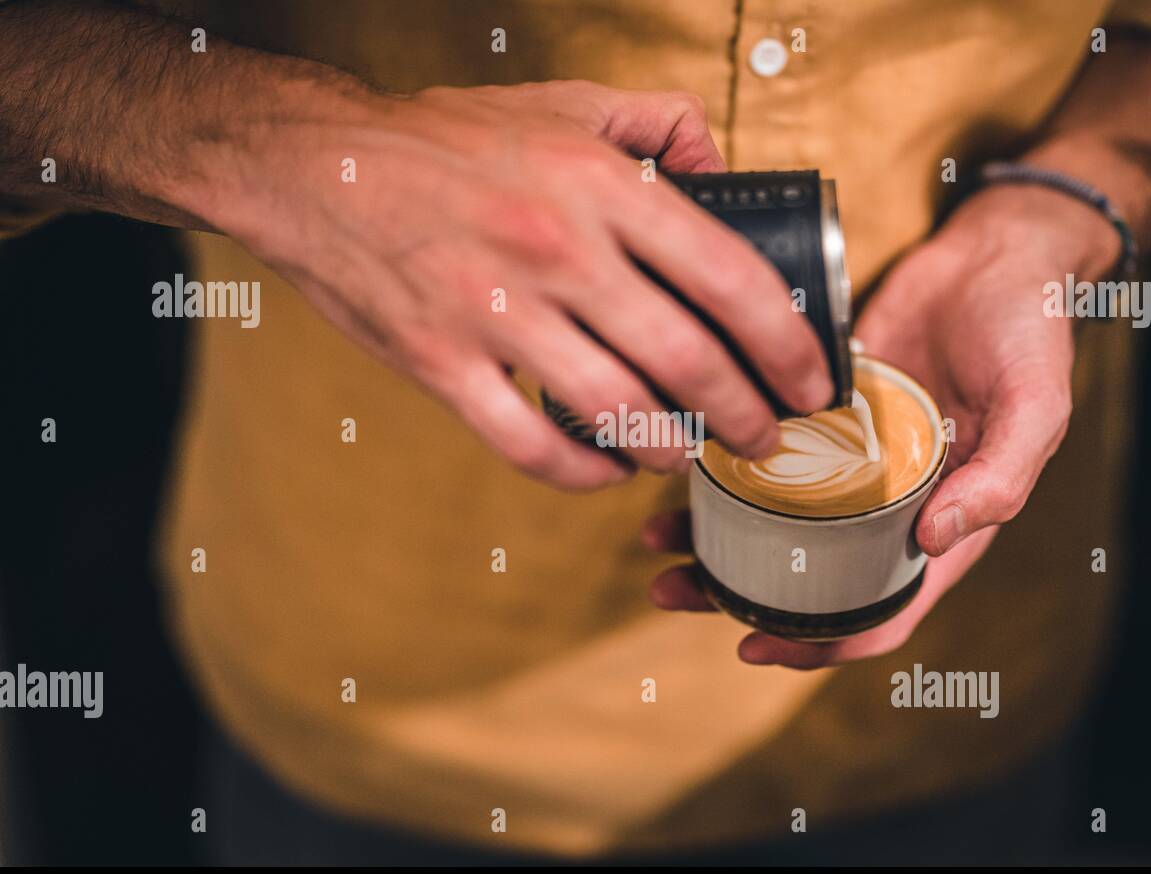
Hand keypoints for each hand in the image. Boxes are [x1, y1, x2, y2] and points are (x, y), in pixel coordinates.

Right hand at [168, 79, 832, 488]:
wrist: (320, 165)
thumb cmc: (449, 139)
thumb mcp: (564, 103)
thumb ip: (659, 124)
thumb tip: (724, 168)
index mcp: (601, 185)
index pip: (729, 276)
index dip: (785, 343)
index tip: (809, 379)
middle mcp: (558, 249)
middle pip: (686, 361)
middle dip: (746, 418)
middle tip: (766, 440)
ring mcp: (496, 312)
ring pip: (615, 411)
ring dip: (668, 450)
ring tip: (687, 455)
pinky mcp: (441, 363)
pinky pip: (529, 445)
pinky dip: (581, 473)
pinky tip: (606, 471)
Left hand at [647, 183, 1119, 666]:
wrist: (994, 253)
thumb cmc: (1029, 331)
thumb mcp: (1035, 404)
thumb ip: (1001, 477)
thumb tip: (934, 540)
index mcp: (941, 521)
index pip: (881, 610)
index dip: (823, 646)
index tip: (756, 647)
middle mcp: (885, 503)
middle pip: (807, 577)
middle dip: (739, 597)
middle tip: (673, 592)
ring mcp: (846, 459)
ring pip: (772, 520)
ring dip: (713, 538)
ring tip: (654, 540)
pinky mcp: (816, 410)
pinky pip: (763, 453)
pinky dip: (720, 468)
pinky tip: (676, 468)